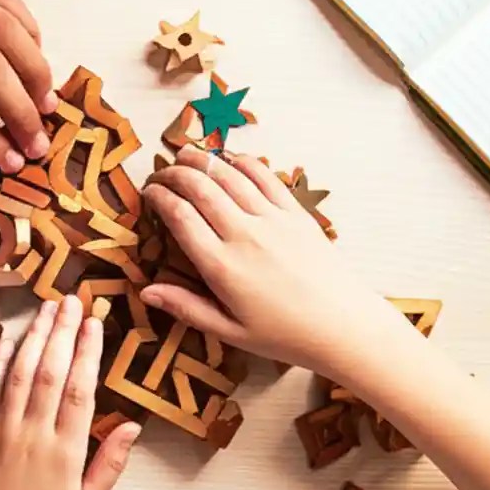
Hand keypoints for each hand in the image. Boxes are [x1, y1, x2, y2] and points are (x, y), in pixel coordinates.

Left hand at [0, 297, 140, 489]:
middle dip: (63, 331)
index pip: (80, 388)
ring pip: (19, 373)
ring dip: (34, 336)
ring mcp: (2, 431)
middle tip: (72, 301)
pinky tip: (4, 338)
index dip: (88, 351)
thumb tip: (133, 426)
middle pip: (50, 371)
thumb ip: (110, 463)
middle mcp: (33, 434)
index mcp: (65, 451)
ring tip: (46, 309)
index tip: (95, 322)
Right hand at [139, 147, 415, 374]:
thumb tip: (145, 290)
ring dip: (203, 160)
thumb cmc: (284, 335)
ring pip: (229, 175)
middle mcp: (244, 235)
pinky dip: (243, 162)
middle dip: (174, 174)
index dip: (159, 198)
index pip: (180, 217)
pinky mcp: (296, 213)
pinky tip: (229, 158)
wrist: (343, 325)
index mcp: (222, 266)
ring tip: (185, 155)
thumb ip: (186, 307)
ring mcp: (272, 219)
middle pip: (200, 187)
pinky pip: (265, 176)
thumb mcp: (230, 331)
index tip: (147, 193)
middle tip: (160, 174)